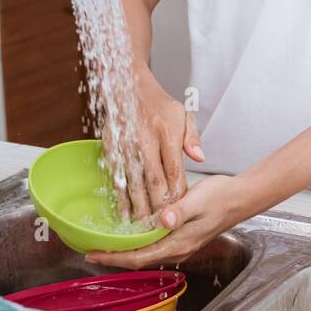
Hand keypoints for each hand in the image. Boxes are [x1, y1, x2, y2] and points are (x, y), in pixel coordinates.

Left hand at [87, 174, 241, 268]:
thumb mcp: (198, 201)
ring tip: (106, 244)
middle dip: (114, 257)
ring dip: (125, 252)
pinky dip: (138, 243)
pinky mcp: (183, 237)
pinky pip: (155, 246)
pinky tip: (131, 234)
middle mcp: (178, 249)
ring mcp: (181, 245)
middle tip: (91, 250)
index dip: (114, 258)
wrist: (241, 198)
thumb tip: (162, 220)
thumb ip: (179, 212)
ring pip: (146, 254)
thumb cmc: (221, 197)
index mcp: (178, 243)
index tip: (93, 254)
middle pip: (139, 260)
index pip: (139, 257)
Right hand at [118, 72, 203, 221]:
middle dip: (157, 203)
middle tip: (162, 224)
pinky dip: (120, 196)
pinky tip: (124, 211)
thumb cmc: (160, 104)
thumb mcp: (184, 115)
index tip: (180, 208)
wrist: (130, 85)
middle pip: (152, 178)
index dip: (176, 190)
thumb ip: (192, 138)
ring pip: (132, 181)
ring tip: (143, 226)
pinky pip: (115, 176)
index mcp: (166, 130)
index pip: (173, 167)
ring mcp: (126, 143)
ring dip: (138, 205)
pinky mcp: (111, 147)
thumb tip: (200, 159)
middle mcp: (144, 138)